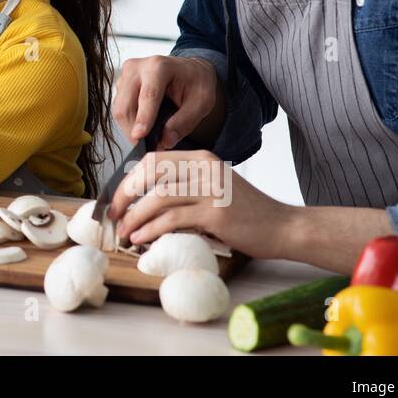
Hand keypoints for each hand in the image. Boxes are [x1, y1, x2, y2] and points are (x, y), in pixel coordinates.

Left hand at [106, 148, 294, 259]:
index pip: (154, 161)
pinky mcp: (217, 213)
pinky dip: (152, 229)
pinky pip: (174, 218)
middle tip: (114, 215)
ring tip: (124, 232)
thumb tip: (144, 202)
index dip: (130, 179)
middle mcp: (206, 168)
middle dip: (126, 195)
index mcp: (202, 158)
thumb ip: (186, 188)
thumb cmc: (246, 213)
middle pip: (151, 174)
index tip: (117, 199)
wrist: (283, 227)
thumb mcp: (214, 189)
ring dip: (135, 216)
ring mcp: (212, 189)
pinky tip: (143, 239)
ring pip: (158, 197)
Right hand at [112, 54, 221, 149]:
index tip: (139, 137)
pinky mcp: (120, 84)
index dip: (143, 118)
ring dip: (130, 128)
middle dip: (133, 130)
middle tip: (146, 147)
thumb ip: (184, 122)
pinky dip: (129, 122)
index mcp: (159, 66)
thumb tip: (165, 141)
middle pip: (125, 105)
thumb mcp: (202, 102)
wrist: (189, 70)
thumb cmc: (195, 83)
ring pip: (119, 109)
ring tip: (148, 137)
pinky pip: (119, 109)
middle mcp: (136, 67)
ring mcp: (125, 75)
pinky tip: (143, 126)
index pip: (148, 96)